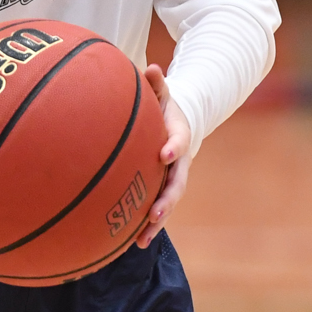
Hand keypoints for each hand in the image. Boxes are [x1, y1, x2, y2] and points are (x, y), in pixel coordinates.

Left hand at [137, 64, 190, 248]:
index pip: (179, 142)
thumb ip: (157, 84)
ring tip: (142, 238)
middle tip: (155, 212)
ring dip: (157, 222)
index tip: (163, 154)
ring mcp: (172, 178)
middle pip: (177, 183)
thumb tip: (151, 68)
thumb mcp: (163, 93)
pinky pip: (155, 209)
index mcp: (179, 136)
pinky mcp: (161, 189)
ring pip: (167, 203)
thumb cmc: (164, 107)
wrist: (179, 123)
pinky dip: (146, 226)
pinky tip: (131, 243)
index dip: (174, 148)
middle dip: (167, 199)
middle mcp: (179, 162)